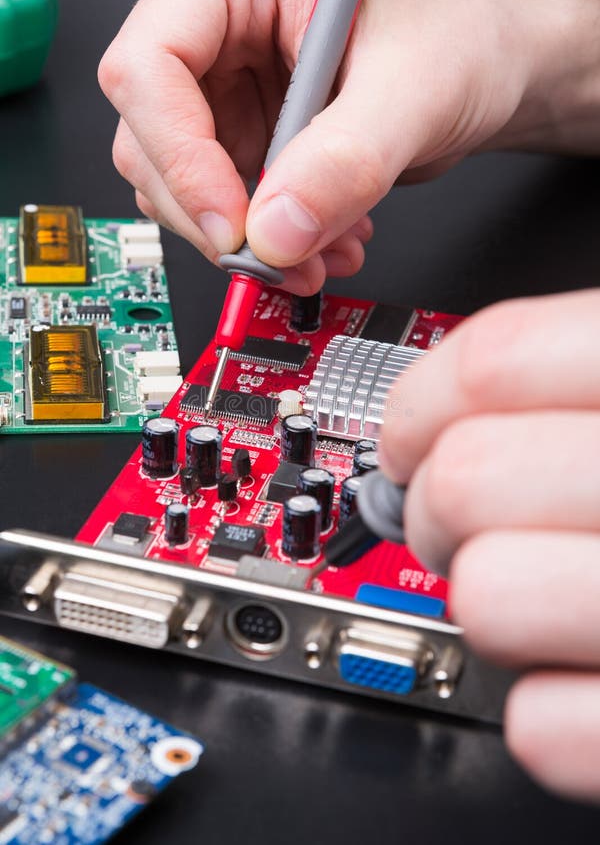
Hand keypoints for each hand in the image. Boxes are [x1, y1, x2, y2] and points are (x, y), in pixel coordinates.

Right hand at [97, 0, 565, 292]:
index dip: (179, 152)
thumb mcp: (413, 89)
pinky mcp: (249, 141)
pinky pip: (230, 209)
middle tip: (275, 258)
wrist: (489, 66)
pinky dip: (271, 242)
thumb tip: (276, 232)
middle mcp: (220, 33)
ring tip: (320, 255)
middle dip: (213, 215)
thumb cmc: (457, 35)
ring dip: (247, 240)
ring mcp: (230, 92)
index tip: (232, 222)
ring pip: (184, 185)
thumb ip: (345, 162)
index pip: (151, 65)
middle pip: (152, 135)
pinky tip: (324, 242)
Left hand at [378, 289, 599, 801]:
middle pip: (466, 482)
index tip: (413, 433)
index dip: (421, 404)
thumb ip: (586, 371)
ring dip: (494, 602)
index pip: (497, 362)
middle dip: (440, 506)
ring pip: (489, 599)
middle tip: (471, 519)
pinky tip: (593, 676)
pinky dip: (550, 712)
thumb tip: (447, 391)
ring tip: (543, 594)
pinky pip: (546, 727)